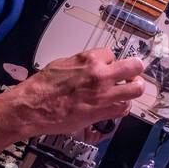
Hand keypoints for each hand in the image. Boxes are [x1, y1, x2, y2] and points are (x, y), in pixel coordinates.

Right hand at [6, 49, 145, 138]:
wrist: (33, 108)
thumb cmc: (42, 87)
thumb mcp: (62, 63)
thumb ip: (82, 63)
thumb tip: (91, 65)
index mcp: (89, 59)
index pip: (112, 54)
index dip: (110, 62)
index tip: (108, 67)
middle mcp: (100, 74)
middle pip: (134, 67)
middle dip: (135, 69)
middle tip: (133, 74)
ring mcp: (104, 94)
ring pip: (135, 90)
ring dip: (133, 89)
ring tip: (129, 91)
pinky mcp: (102, 112)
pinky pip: (124, 109)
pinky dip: (123, 107)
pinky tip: (118, 106)